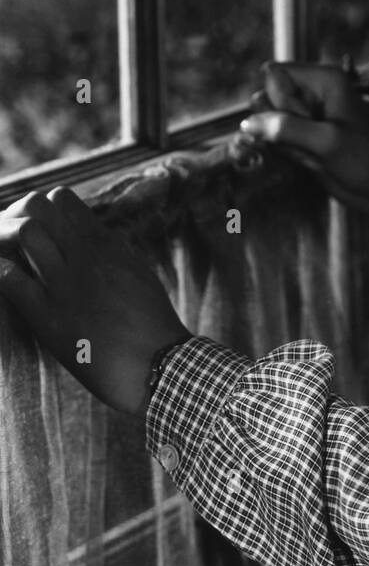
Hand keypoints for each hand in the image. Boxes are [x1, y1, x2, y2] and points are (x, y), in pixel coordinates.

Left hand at [0, 188, 190, 418]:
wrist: (156, 364)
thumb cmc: (151, 323)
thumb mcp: (136, 272)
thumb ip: (111, 252)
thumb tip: (93, 237)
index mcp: (106, 245)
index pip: (63, 200)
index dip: (42, 210)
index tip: (37, 227)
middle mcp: (84, 256)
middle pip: (39, 207)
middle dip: (21, 218)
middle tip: (16, 242)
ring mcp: (65, 285)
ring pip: (26, 233)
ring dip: (9, 241)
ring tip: (7, 258)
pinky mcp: (48, 318)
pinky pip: (11, 280)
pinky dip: (1, 273)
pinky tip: (4, 279)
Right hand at [240, 62, 368, 217]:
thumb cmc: (365, 159)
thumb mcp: (326, 142)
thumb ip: (287, 128)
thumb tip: (248, 122)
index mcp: (325, 80)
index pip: (275, 74)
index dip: (278, 99)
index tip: (302, 121)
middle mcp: (314, 93)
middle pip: (269, 97)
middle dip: (276, 122)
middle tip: (307, 141)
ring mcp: (307, 115)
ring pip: (269, 119)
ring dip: (279, 141)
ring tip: (310, 153)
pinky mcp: (304, 136)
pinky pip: (276, 138)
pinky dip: (283, 151)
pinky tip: (307, 161)